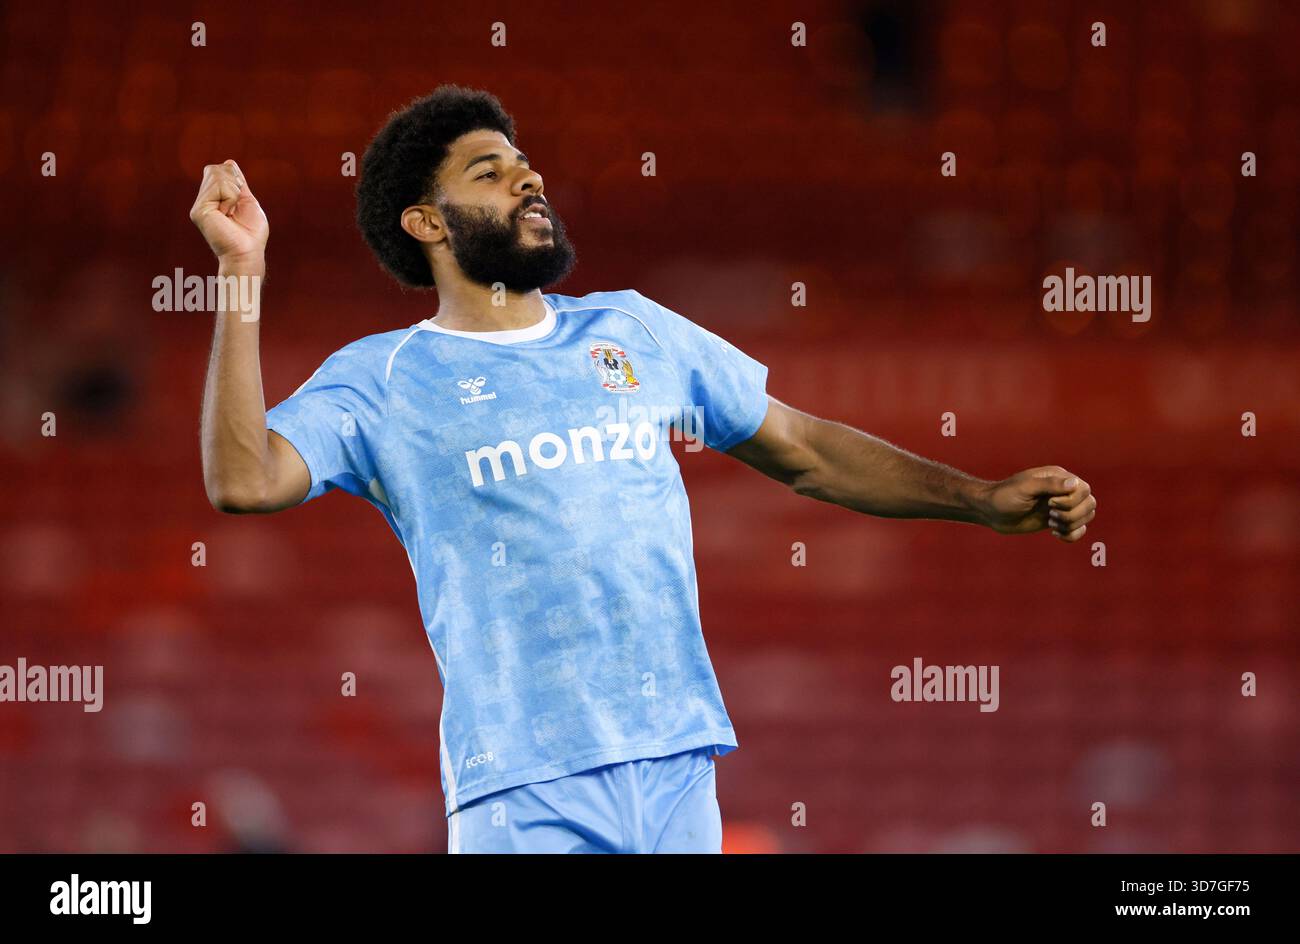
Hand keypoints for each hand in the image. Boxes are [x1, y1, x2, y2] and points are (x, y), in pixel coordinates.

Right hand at [189, 159, 268, 271]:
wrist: (247, 253)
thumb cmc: (251, 234)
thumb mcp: (247, 201)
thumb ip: (237, 182)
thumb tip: (229, 162)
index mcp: (213, 198)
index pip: (219, 169)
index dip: (234, 177)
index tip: (240, 198)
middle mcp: (203, 200)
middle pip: (216, 169)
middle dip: (234, 183)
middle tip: (236, 207)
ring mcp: (199, 204)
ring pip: (216, 174)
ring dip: (233, 191)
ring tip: (231, 212)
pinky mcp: (199, 209)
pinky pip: (219, 186)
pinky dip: (231, 198)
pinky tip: (227, 214)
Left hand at [981, 466, 1095, 541]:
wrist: (991, 512)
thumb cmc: (1004, 496)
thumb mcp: (1025, 488)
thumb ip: (1049, 485)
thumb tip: (1074, 483)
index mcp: (1058, 478)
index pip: (1084, 490)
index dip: (1072, 501)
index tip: (1049, 503)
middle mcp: (1063, 491)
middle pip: (1090, 504)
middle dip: (1072, 515)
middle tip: (1049, 515)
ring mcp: (1061, 506)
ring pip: (1086, 517)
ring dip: (1071, 525)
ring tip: (1050, 523)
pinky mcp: (1057, 521)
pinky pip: (1078, 530)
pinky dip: (1072, 535)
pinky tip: (1055, 534)